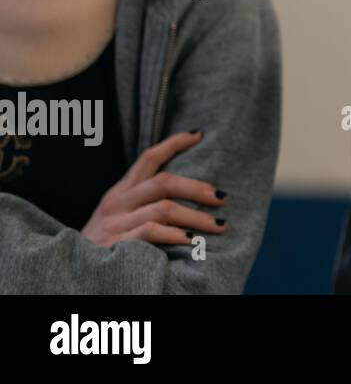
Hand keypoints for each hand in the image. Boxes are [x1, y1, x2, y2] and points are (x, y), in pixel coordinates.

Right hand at [80, 130, 228, 247]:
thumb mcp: (118, 216)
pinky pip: (150, 232)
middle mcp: (117, 203)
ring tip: (218, 225)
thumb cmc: (103, 243)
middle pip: (163, 182)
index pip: (148, 158)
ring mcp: (115, 223)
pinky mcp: (116, 244)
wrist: (71, 273)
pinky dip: (175, 235)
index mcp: (119, 192)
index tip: (198, 134)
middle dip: (197, 188)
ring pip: (163, 209)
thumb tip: (190, 192)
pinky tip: (192, 240)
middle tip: (222, 198)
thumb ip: (144, 202)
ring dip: (196, 217)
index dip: (173, 144)